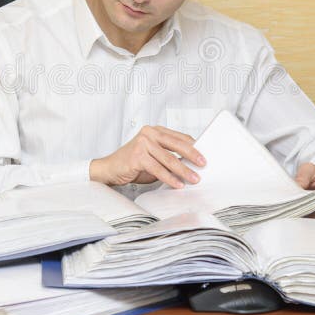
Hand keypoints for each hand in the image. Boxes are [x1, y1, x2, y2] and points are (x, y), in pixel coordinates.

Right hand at [89, 126, 205, 188]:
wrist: (110, 169)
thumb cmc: (133, 163)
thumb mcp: (154, 156)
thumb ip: (169, 156)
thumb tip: (190, 164)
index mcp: (155, 130)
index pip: (180, 137)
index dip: (194, 146)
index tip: (204, 156)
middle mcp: (149, 133)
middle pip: (177, 145)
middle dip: (192, 156)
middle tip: (203, 165)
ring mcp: (142, 143)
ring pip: (169, 158)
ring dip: (183, 171)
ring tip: (194, 179)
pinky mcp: (137, 156)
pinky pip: (158, 169)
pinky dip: (169, 178)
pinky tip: (178, 184)